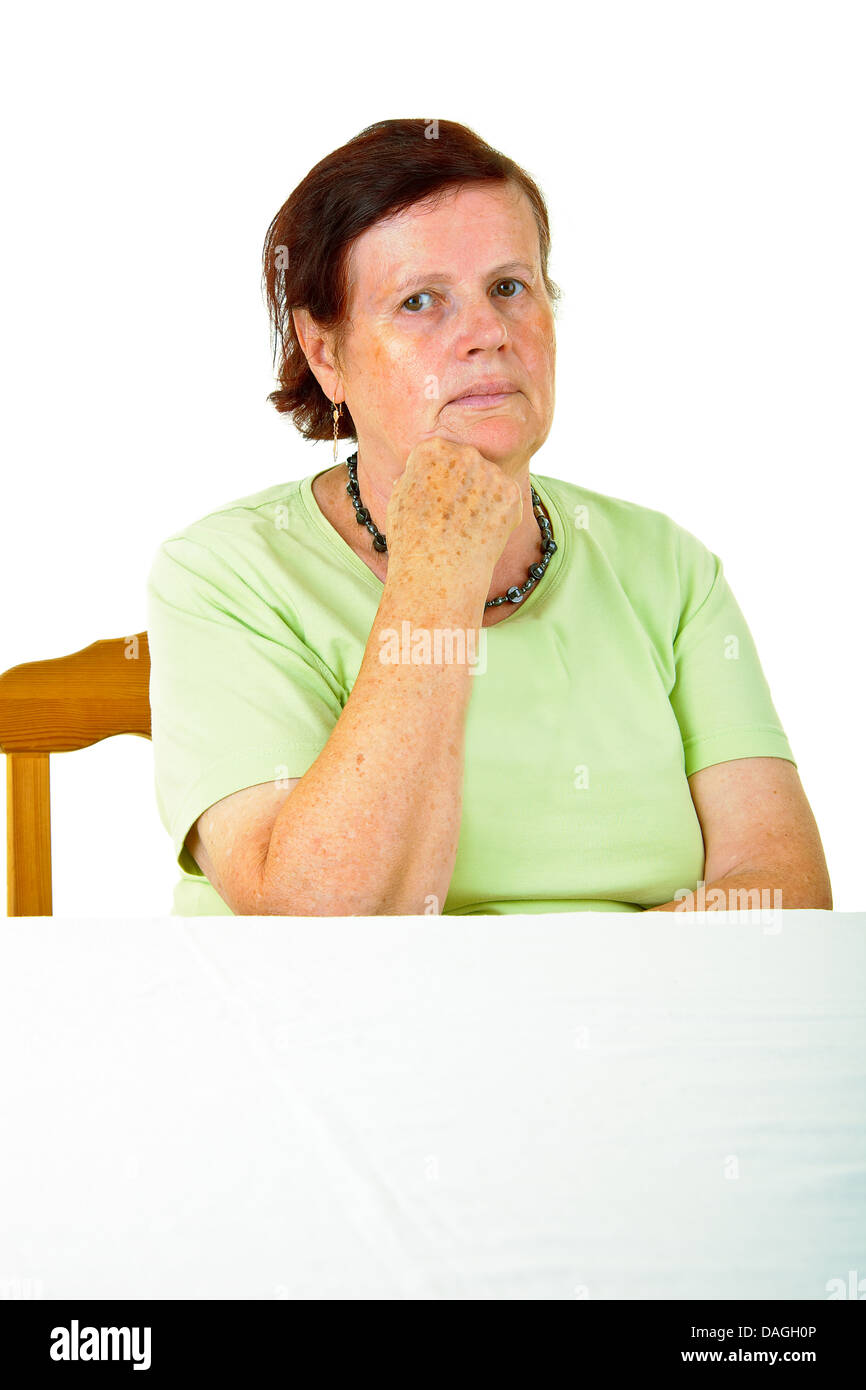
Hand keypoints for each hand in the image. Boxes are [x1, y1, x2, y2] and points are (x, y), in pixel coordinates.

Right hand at [384, 435, 522, 585]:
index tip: (433, 500)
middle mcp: (464, 453)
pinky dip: (499, 514)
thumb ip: (415, 476)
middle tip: (453, 516)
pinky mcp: (511, 493)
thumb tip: (422, 472)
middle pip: (466, 463)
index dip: (436, 479)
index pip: (440, 453)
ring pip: (488, 480)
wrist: (438, 572)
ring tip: (467, 527)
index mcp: (432, 449)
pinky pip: (506, 498)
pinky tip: (483, 532)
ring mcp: (491, 472)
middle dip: (463, 485)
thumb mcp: (399, 499)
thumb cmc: (411, 540)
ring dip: (483, 498)